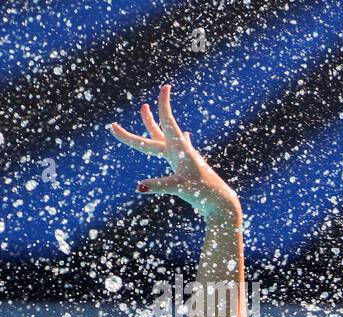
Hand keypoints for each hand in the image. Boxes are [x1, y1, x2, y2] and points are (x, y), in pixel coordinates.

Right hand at [110, 85, 239, 220]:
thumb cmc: (203, 193)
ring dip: (153, 124)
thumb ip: (159, 185)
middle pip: (155, 132)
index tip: (166, 86)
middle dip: (141, 122)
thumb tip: (139, 187)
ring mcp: (184, 158)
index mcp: (179, 148)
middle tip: (119, 119)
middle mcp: (180, 150)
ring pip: (164, 136)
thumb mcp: (179, 187)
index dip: (165, 104)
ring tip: (144, 109)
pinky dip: (181, 138)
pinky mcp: (189, 166)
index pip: (168, 121)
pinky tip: (188, 135)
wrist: (222, 203)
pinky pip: (182, 147)